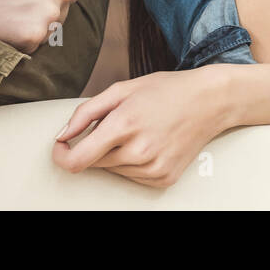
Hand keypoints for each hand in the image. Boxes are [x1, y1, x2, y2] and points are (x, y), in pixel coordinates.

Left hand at [51, 68, 228, 188]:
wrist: (209, 102)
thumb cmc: (165, 90)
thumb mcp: (121, 89)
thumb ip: (86, 112)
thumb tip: (62, 135)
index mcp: (124, 125)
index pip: (78, 160)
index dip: (61, 156)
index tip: (60, 147)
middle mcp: (139, 152)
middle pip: (94, 163)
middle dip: (94, 146)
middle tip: (114, 124)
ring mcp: (153, 169)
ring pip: (113, 170)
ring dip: (114, 154)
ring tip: (136, 131)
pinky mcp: (164, 179)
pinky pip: (132, 177)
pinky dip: (132, 163)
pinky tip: (148, 143)